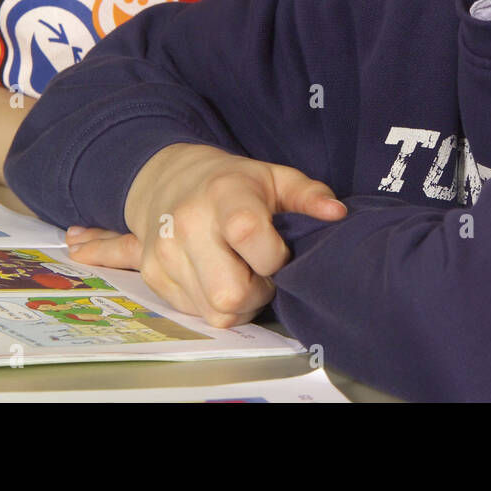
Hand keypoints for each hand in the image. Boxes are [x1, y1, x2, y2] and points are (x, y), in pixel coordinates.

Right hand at [73, 143, 345, 327]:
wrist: (166, 179)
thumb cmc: (233, 182)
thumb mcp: (275, 177)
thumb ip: (309, 194)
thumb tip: (338, 213)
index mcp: (224, 194)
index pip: (248, 234)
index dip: (273, 256)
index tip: (279, 249)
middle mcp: (187, 224)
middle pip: (230, 293)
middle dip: (258, 292)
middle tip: (261, 270)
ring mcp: (165, 253)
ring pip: (215, 312)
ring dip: (238, 302)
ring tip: (240, 270)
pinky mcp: (153, 275)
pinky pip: (196, 313)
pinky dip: (214, 303)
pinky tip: (218, 276)